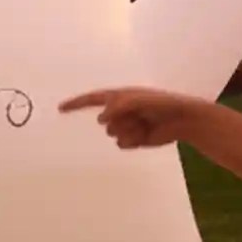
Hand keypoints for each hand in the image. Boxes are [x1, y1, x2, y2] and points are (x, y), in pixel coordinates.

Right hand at [58, 87, 203, 149]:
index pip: (92, 99)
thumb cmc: (162, 103)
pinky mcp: (133, 140)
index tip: (60, 108)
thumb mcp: (139, 99)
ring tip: (145, 125)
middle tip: (139, 116)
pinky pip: (122, 144)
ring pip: (112, 135)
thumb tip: (100, 119)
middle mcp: (120, 111)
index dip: (76, 104)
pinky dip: (133, 141)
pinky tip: (146, 135)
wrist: (181, 119)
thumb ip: (118, 106)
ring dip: (128, 131)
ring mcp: (126, 126)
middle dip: (120, 121)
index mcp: (119, 97)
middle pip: (105, 122)